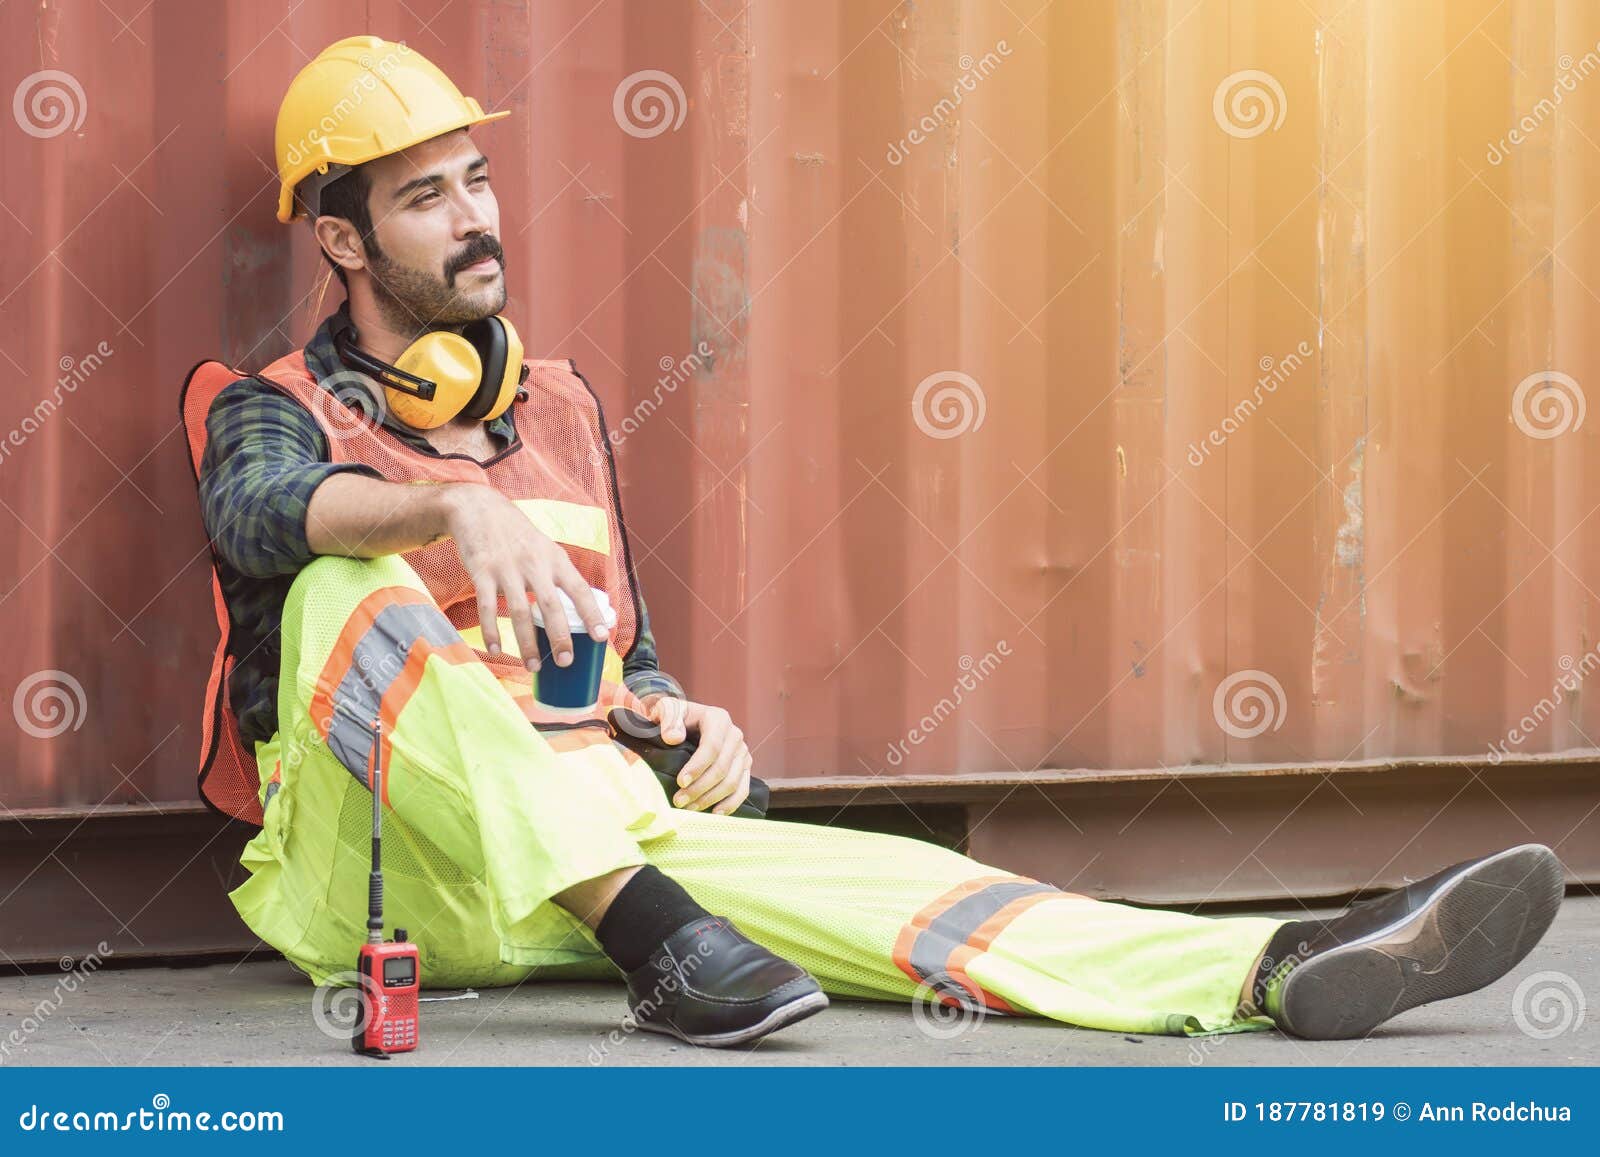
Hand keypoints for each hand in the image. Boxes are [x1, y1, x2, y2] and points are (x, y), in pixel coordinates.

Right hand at [439, 484, 609, 669]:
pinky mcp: (482, 572)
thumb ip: (558, 574)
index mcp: (555, 559)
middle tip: (566, 662)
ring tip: (533, 667)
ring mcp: (507, 569)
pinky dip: (491, 631)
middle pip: (551, 606)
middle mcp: (534, 564)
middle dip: (560, 637)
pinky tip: (495, 649)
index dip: (592, 614)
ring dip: (527, 644)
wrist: (478, 508)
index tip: (602, 637)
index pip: (579, 589)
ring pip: (520, 613)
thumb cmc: (517, 535)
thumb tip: (579, 608)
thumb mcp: (545, 547)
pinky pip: (488, 608)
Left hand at [642, 694, 750, 815]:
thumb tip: (673, 738)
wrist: (686, 722)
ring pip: (732, 781)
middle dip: (700, 788)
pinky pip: (742, 789)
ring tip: (690, 808)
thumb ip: (668, 718)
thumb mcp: (667, 709)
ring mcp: (742, 752)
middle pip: (722, 767)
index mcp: (718, 718)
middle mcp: (735, 735)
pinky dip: (730, 804)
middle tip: (679, 801)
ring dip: (711, 798)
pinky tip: (715, 813)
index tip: (681, 782)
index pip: (712, 746)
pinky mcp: (744, 767)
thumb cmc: (675, 718)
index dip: (698, 766)